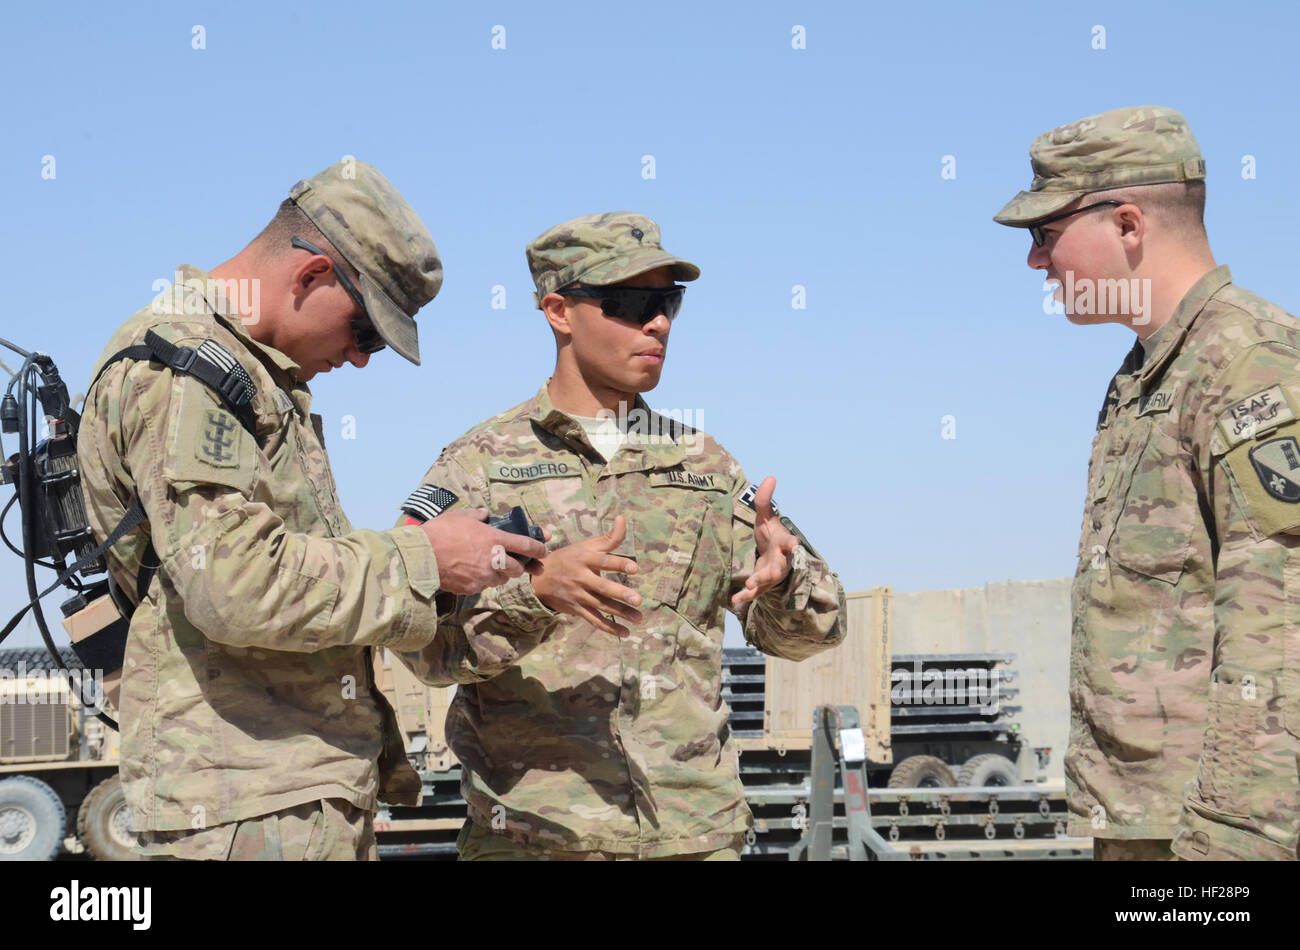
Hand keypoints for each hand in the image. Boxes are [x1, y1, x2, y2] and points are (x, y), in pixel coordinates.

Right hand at [419, 509, 549, 594]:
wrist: (422, 556)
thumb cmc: (440, 532)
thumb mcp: (460, 516)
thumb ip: (477, 515)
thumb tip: (485, 513)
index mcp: (494, 539)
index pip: (526, 545)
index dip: (538, 548)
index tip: (544, 550)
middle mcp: (493, 559)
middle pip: (517, 568)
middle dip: (520, 567)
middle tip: (518, 565)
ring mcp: (483, 576)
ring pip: (501, 579)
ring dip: (500, 575)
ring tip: (491, 568)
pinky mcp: (472, 588)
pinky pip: (483, 586)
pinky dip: (482, 581)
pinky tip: (472, 574)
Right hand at [531, 516, 642, 636]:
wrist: (541, 578)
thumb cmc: (571, 558)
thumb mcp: (587, 545)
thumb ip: (609, 537)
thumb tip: (623, 519)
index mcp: (585, 559)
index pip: (604, 561)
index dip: (619, 564)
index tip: (635, 569)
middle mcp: (581, 577)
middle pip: (602, 587)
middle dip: (620, 594)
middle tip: (638, 599)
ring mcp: (578, 595)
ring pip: (601, 606)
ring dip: (620, 613)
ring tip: (639, 618)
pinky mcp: (577, 609)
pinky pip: (594, 620)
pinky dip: (609, 628)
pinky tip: (625, 633)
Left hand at [731, 476, 799, 607]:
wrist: (771, 558)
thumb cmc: (770, 536)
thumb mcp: (765, 518)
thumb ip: (765, 500)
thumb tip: (770, 477)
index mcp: (783, 544)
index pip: (790, 544)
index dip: (793, 545)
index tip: (795, 545)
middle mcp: (780, 561)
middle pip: (780, 567)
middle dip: (775, 570)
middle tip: (771, 572)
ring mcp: (772, 575)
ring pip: (767, 582)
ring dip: (759, 584)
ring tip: (750, 586)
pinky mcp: (762, 586)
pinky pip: (754, 593)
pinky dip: (746, 597)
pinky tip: (734, 600)